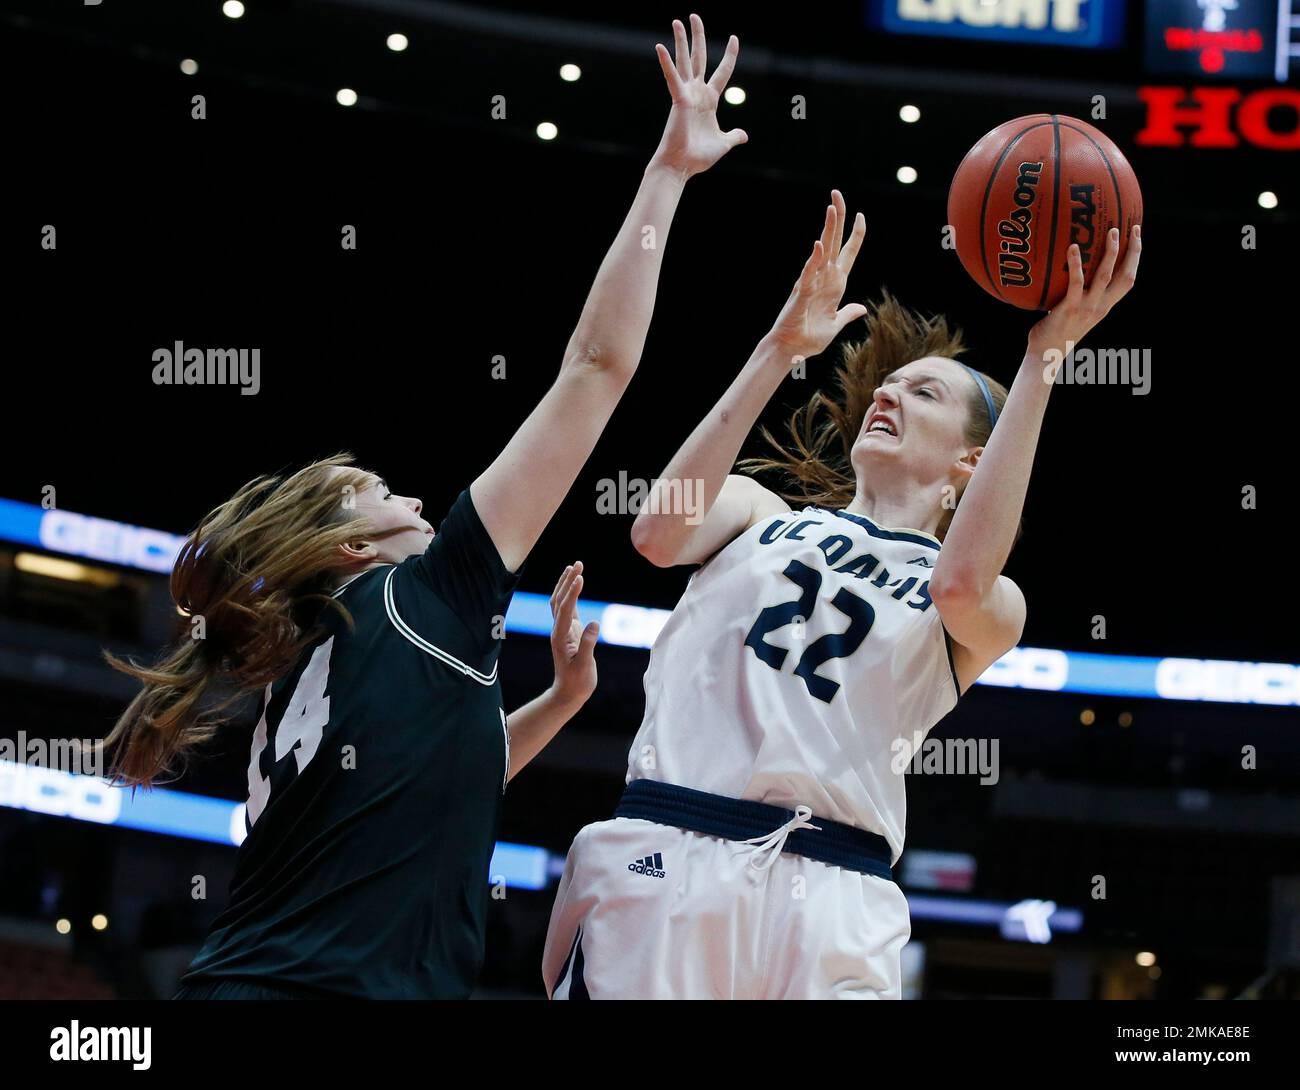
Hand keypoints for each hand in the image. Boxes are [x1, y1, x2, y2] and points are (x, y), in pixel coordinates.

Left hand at [549, 562, 598, 707]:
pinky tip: (577, 584)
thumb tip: (594, 624)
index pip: (565, 610)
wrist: (568, 693)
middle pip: (559, 600)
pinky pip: (568, 609)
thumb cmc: (577, 682)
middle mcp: (559, 630)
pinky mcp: (570, 632)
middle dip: (568, 581)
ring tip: (575, 567)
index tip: (581, 577)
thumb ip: (588, 645)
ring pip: (560, 602)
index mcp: (561, 637)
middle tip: (578, 564)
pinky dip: (571, 594)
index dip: (572, 593)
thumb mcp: (584, 666)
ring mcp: (563, 630)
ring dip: (566, 584)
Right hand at [650, 15, 746, 178]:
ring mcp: (687, 94)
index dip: (729, 56)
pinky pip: (672, 77)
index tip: (734, 38)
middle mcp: (697, 93)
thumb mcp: (723, 144)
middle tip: (694, 16)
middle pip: (700, 58)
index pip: (722, 72)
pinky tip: (660, 46)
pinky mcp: (678, 99)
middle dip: (698, 37)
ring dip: (681, 40)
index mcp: (709, 101)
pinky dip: (666, 63)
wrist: (682, 166)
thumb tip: (744, 135)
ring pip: (685, 61)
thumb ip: (733, 136)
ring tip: (678, 20)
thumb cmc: (698, 156)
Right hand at [767, 191, 868, 362]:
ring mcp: (812, 283)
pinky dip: (814, 259)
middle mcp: (824, 278)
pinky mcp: (801, 293)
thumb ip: (847, 314)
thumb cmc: (809, 338)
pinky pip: (809, 273)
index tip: (861, 216)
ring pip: (822, 251)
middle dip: (837, 218)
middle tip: (837, 194)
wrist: (792, 351)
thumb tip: (862, 308)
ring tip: (831, 208)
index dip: (856, 235)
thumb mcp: (835, 325)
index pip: (848, 254)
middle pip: (833, 243)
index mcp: (835, 285)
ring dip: (827, 229)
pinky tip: (819, 244)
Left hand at [1028, 224, 1141, 360]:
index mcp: (1104, 307)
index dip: (1136, 258)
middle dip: (1133, 251)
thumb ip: (1079, 297)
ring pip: (1105, 276)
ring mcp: (1087, 307)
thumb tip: (1071, 274)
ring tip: (1111, 231)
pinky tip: (1072, 247)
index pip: (1128, 280)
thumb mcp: (1075, 314)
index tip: (1137, 236)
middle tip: (1132, 228)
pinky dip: (1076, 264)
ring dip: (1111, 253)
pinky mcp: (1070, 308)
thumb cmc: (1055, 333)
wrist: (1045, 356)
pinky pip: (1076, 283)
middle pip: (1126, 275)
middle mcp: (1101, 306)